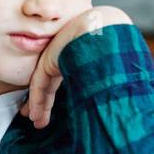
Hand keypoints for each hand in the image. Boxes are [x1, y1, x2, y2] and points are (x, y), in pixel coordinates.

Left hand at [20, 6, 132, 127]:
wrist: (106, 31)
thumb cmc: (116, 52)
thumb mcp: (111, 70)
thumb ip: (106, 83)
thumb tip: (118, 109)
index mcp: (83, 56)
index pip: (68, 78)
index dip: (59, 96)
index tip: (54, 113)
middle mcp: (68, 55)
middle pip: (52, 82)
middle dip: (45, 102)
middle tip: (39, 120)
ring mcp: (57, 55)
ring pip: (44, 85)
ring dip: (39, 106)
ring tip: (36, 122)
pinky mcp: (49, 60)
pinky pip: (39, 83)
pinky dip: (37, 100)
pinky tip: (35, 115)